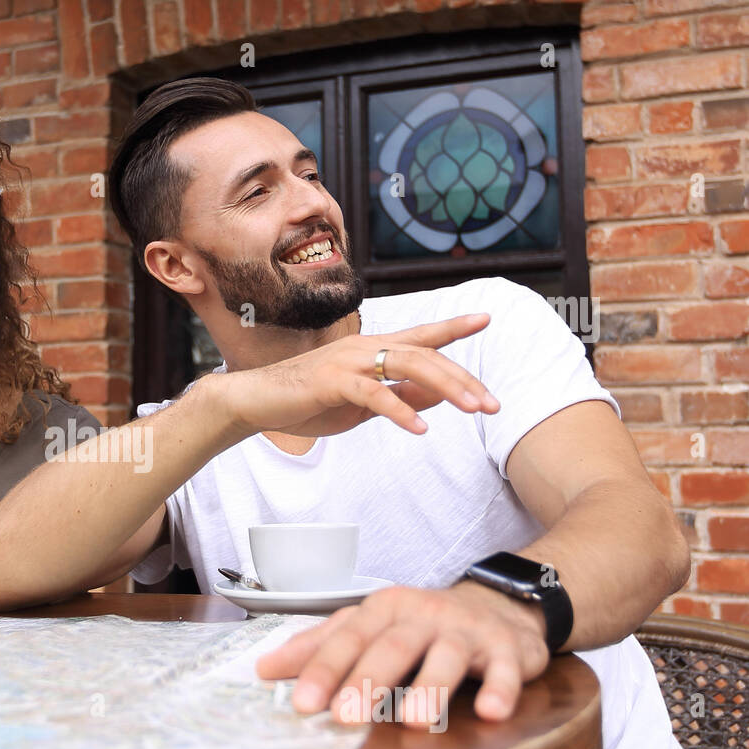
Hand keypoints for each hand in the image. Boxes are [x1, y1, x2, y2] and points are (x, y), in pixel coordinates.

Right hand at [216, 313, 500, 439]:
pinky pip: (374, 395)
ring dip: (446, 387)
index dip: (453, 327)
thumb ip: (397, 396)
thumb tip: (437, 396)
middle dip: (463, 378)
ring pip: (408, 365)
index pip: (420, 336)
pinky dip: (400, 411)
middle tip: (492, 404)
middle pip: (425, 355)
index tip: (485, 319)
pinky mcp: (332, 381)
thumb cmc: (305, 402)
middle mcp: (364, 347)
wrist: (255, 402)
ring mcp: (348, 361)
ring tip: (473, 410)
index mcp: (371, 350)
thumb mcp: (360, 405)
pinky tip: (420, 429)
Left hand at [255, 581, 550, 726]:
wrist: (498, 605)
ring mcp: (466, 630)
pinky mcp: (507, 649)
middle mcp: (422, 615)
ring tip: (416, 720)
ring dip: (431, 688)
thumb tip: (264, 669)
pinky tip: (490, 712)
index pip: (348, 638)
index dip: (324, 669)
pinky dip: (500, 689)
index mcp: (383, 609)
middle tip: (346, 718)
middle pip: (392, 647)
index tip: (301, 702)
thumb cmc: (421, 624)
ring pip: (447, 656)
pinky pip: (506, 669)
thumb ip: (320, 646)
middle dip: (368, 681)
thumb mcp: (369, 626)